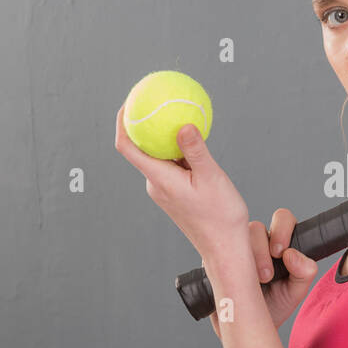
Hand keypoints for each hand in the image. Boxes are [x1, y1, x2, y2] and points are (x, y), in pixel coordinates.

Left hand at [114, 104, 248, 260]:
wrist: (225, 247)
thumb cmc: (220, 217)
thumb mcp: (212, 178)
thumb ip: (196, 150)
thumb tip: (183, 124)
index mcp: (160, 179)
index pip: (128, 147)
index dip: (122, 123)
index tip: (128, 102)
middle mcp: (157, 184)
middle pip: (140, 148)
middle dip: (144, 123)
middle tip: (154, 100)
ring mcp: (164, 190)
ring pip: (157, 156)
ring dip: (163, 136)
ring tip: (175, 113)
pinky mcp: (174, 193)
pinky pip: (170, 165)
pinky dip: (177, 149)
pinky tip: (191, 138)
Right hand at [209, 209, 316, 340]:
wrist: (248, 327)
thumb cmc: (273, 306)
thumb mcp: (295, 292)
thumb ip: (304, 273)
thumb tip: (293, 255)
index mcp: (279, 243)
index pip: (282, 219)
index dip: (282, 230)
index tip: (281, 253)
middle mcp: (257, 242)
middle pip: (256, 227)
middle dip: (261, 250)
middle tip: (266, 276)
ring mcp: (234, 248)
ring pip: (236, 237)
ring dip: (244, 258)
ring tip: (252, 282)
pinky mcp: (215, 259)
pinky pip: (215, 250)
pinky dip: (223, 262)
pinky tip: (229, 278)